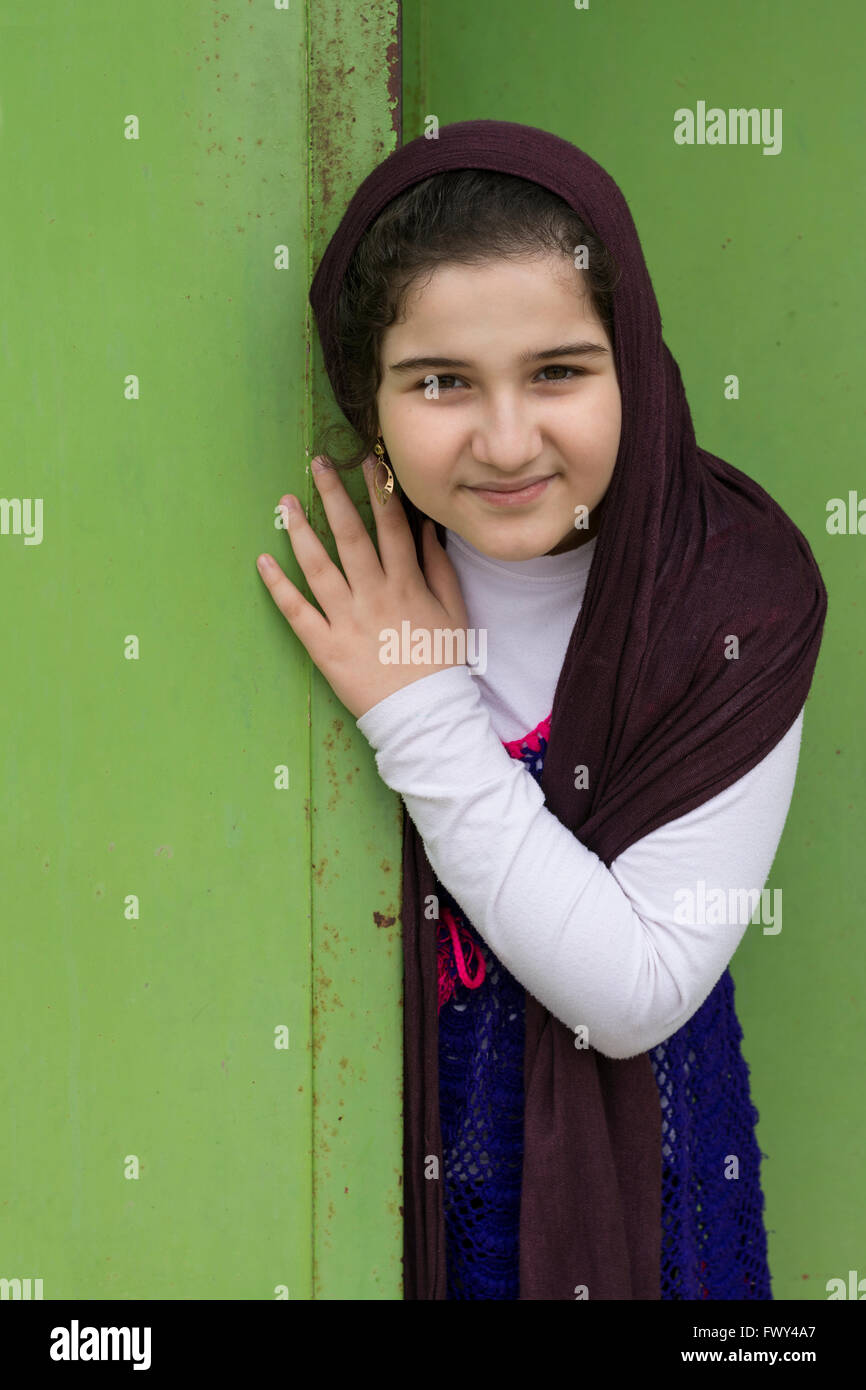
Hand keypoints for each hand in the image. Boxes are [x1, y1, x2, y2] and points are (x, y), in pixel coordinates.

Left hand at [256, 455, 469, 719]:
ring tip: (286, 503)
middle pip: (350, 536)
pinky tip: (263, 561)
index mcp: (407, 585)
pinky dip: (278, 586)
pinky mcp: (325, 647)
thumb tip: (427, 529)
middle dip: (335, 495)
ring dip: (300, 531)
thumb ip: (439, 568)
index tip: (366, 461)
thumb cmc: (441, 663)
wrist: (425, 715)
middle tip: (318, 464)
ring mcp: (347, 621)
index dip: (379, 490)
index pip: (391, 527)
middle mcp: (374, 596)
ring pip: (319, 567)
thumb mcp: (454, 612)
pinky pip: (297, 612)